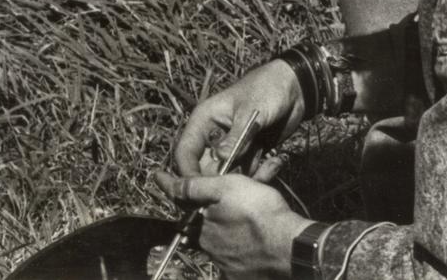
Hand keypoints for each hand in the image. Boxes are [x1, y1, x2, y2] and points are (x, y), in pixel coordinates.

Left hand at [151, 171, 306, 279]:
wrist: (288, 245)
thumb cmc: (259, 211)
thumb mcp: (228, 187)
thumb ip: (197, 188)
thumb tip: (170, 185)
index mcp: (202, 225)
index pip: (181, 202)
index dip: (170, 187)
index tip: (158, 176)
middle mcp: (208, 247)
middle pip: (198, 226)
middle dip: (202, 213)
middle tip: (220, 200)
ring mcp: (223, 263)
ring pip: (215, 242)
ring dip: (221, 231)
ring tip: (240, 220)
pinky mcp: (239, 275)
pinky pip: (231, 260)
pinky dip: (235, 250)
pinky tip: (247, 242)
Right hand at [174, 62, 304, 176]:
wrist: (294, 88)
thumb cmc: (267, 89)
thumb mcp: (250, 111)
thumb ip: (236, 137)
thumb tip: (219, 159)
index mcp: (204, 120)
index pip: (185, 152)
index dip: (189, 173)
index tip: (203, 191)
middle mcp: (213, 137)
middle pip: (203, 171)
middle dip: (222, 181)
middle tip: (243, 184)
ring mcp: (230, 149)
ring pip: (226, 177)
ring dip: (246, 178)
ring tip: (267, 165)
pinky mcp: (247, 156)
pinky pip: (246, 175)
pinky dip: (259, 175)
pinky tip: (275, 161)